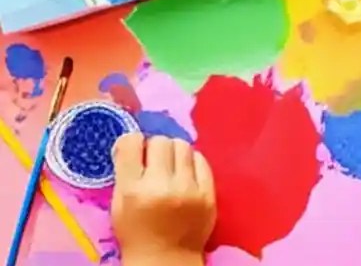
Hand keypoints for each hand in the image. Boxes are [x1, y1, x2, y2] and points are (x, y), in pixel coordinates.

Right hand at [111, 134, 215, 265]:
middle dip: (155, 148)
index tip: (135, 151)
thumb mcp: (119, 205)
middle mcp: (162, 186)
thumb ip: (125, 173)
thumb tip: (134, 140)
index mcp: (133, 190)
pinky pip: (202, 160)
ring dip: (175, 153)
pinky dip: (192, 162)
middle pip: (161, 141)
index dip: (133, 143)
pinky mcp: (209, 193)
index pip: (132, 143)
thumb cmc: (136, 233)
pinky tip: (186, 173)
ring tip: (171, 167)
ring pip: (184, 146)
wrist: (166, 260)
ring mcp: (189, 189)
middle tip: (154, 161)